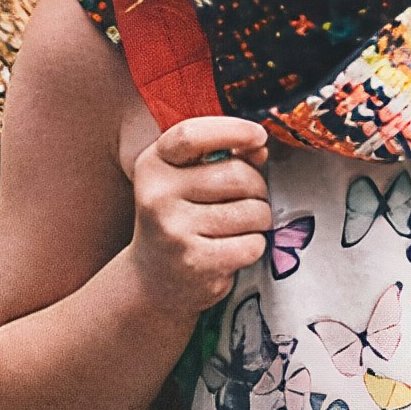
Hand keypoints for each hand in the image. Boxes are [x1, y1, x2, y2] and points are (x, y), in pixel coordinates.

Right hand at [118, 109, 274, 315]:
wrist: (151, 279)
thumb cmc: (179, 218)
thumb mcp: (185, 179)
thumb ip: (221, 157)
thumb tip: (258, 148)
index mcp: (153, 165)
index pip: (193, 135)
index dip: (233, 130)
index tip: (259, 136)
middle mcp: (158, 195)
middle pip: (237, 175)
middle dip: (257, 187)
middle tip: (250, 198)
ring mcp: (175, 231)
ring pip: (251, 211)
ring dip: (259, 219)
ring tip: (240, 226)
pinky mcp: (197, 262)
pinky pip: (252, 244)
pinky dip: (254, 246)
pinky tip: (233, 249)